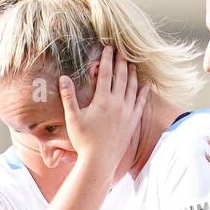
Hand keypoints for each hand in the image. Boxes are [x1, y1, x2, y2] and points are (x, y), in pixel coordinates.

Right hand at [61, 46, 149, 173]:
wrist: (99, 161)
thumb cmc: (83, 141)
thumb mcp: (73, 118)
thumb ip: (69, 97)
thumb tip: (63, 77)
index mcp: (102, 100)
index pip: (106, 74)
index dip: (107, 59)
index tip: (108, 48)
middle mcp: (117, 104)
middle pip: (121, 77)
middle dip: (121, 62)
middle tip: (122, 50)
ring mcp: (127, 113)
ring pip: (132, 88)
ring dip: (132, 74)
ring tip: (132, 64)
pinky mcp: (133, 122)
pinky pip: (141, 103)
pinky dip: (143, 93)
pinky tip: (145, 85)